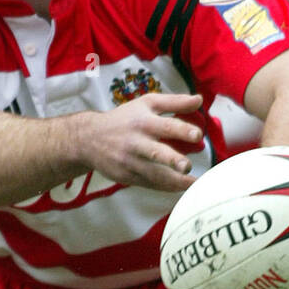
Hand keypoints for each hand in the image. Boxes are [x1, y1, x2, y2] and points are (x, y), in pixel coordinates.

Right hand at [80, 92, 204, 192]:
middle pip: (156, 153)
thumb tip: (199, 100)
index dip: (182, 130)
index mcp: (143, 122)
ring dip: (175, 181)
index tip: (198, 135)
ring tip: (193, 185)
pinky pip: (150, 184)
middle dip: (173, 160)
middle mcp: (136, 143)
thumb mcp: (146, 104)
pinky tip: (181, 187)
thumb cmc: (125, 119)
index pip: (165, 125)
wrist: (89, 139)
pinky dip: (166, 187)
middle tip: (187, 166)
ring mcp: (130, 162)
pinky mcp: (126, 177)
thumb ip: (174, 102)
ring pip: (154, 175)